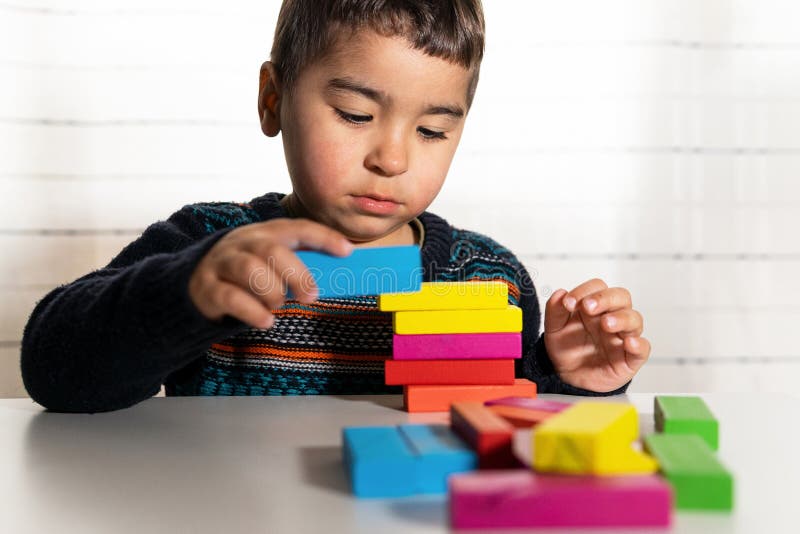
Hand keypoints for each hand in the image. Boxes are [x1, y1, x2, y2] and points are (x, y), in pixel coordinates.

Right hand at [188, 218, 351, 328]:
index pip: (297, 228)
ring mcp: (222, 263)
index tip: (347, 251)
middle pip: (272, 249)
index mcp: (266, 232)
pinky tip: (265, 320)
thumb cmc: (248, 276)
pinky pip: (231, 297)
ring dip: (272, 292)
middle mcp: (243, 243)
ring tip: (278, 305)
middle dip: (297, 274)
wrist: (196, 284)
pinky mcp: (207, 287)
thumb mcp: (272, 264)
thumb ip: (300, 266)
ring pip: (250, 270)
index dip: (323, 237)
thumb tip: (340, 275)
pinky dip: (253, 311)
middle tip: (311, 296)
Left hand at [543, 278, 650, 391]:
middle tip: (588, 306)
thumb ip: (555, 310)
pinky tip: (629, 343)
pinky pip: (643, 349)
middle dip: (605, 298)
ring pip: (634, 319)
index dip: (584, 290)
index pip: (598, 288)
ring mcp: (622, 337)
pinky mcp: (630, 358)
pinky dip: (639, 345)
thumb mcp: (554, 329)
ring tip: (605, 323)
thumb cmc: (567, 348)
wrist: (567, 377)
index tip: (568, 302)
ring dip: (621, 318)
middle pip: (621, 297)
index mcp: (595, 307)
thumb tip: (560, 293)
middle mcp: (611, 317)